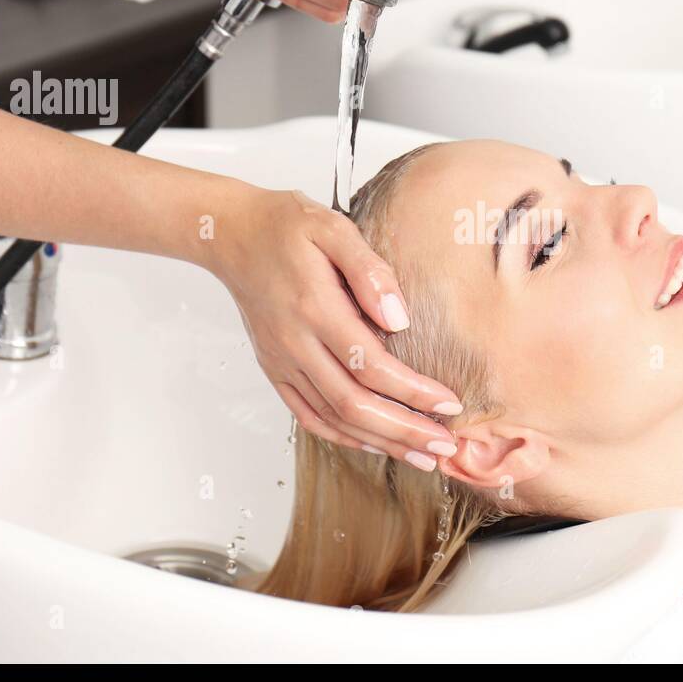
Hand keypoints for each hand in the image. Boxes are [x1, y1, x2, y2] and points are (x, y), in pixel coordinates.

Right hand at [209, 185, 461, 470]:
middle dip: (404, 431)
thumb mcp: (334, 229)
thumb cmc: (287, 227)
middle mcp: (295, 344)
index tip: (449, 403)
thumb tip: (399, 320)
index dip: (412, 391)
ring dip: (380, 442)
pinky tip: (375, 443)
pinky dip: (343, 436)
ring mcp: (282, 362)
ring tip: (422, 454)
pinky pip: (308, 415)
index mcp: (314, 309)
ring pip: (332, 418)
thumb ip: (369, 271)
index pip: (370, 366)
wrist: (233, 235)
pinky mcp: (275, 370)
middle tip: (445, 444)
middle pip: (353, 404)